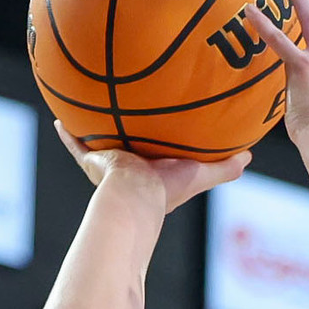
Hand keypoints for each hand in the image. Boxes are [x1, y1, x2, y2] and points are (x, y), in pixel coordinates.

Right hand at [53, 120, 247, 214]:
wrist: (134, 195)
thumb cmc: (166, 189)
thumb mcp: (200, 174)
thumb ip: (224, 168)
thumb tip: (249, 156)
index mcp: (153, 176)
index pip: (158, 161)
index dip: (162, 152)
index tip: (163, 142)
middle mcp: (129, 171)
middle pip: (129, 150)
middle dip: (129, 138)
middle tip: (128, 121)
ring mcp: (109, 166)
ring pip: (101, 145)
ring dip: (97, 131)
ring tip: (91, 113)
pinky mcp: (92, 161)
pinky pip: (77, 144)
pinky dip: (68, 133)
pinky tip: (59, 118)